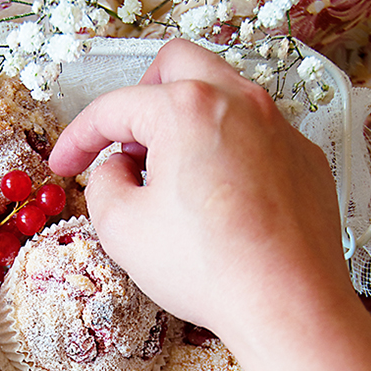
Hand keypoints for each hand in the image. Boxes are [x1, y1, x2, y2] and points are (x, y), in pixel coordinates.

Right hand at [50, 38, 350, 346]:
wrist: (288, 305)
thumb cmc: (208, 267)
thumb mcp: (121, 229)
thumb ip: (103, 184)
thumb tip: (116, 170)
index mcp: (187, 109)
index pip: (114, 107)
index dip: (78, 137)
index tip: (65, 164)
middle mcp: (240, 102)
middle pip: (176, 66)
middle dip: (139, 99)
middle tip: (125, 144)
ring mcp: (280, 127)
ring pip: (222, 95)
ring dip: (185, 123)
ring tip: (171, 178)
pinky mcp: (305, 159)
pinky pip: (257, 135)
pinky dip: (227, 151)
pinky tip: (219, 198)